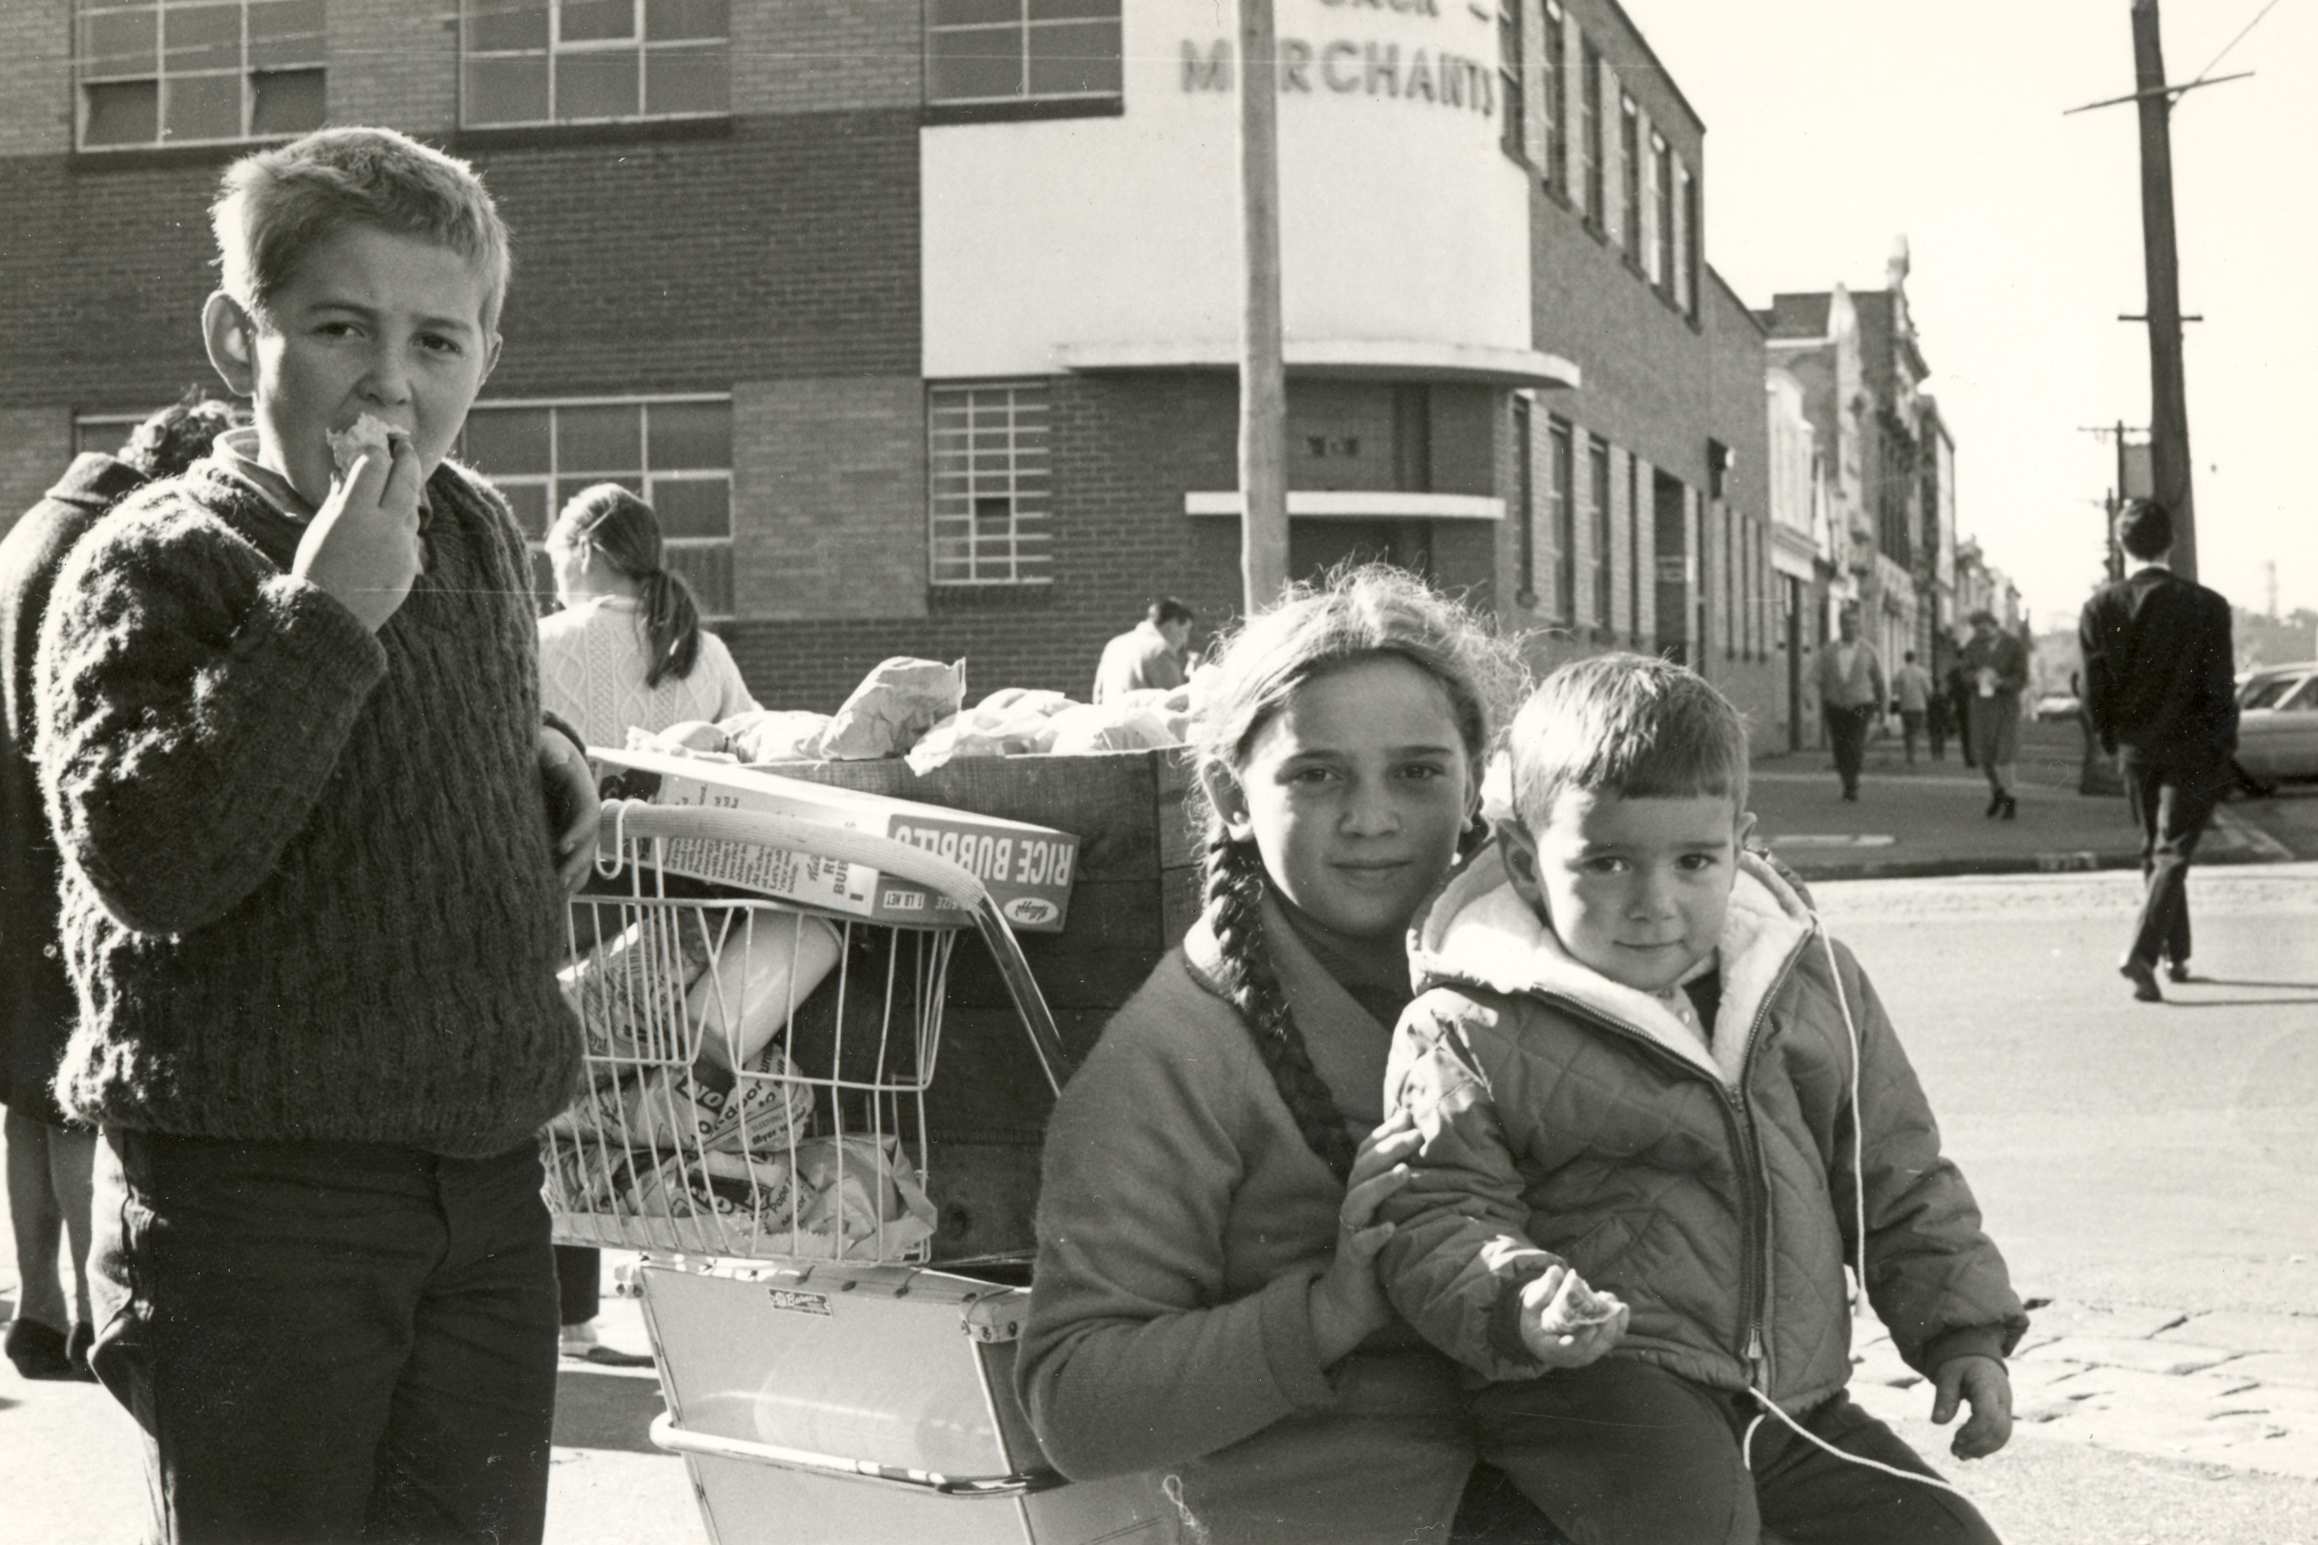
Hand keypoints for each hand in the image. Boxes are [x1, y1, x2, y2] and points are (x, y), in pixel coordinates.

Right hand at [294, 433, 422, 632]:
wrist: (333, 617)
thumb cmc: (317, 568)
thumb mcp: (321, 528)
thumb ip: (340, 498)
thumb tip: (350, 472)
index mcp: (353, 513)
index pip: (375, 466)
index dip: (377, 451)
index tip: (377, 445)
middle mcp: (382, 526)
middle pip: (406, 479)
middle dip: (406, 457)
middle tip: (404, 445)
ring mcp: (401, 546)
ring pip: (412, 507)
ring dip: (407, 491)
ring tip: (399, 479)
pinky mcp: (411, 564)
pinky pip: (410, 535)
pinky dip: (403, 524)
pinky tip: (392, 520)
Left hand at [539, 728, 599, 894]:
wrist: (540, 755)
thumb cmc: (542, 748)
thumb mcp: (545, 743)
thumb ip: (550, 750)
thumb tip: (556, 757)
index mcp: (583, 789)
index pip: (589, 812)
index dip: (579, 831)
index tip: (561, 846)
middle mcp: (583, 812)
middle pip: (590, 841)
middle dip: (578, 863)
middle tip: (560, 881)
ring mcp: (575, 827)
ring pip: (585, 856)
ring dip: (575, 877)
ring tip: (558, 896)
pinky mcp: (562, 837)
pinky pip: (571, 861)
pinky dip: (567, 879)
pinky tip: (554, 897)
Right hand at [1307, 1108, 1422, 1364]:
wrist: (1352, 1304)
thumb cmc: (1381, 1257)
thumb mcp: (1397, 1218)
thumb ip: (1409, 1193)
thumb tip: (1442, 1165)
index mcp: (1364, 1193)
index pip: (1369, 1154)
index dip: (1385, 1132)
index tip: (1408, 1113)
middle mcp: (1355, 1207)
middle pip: (1364, 1168)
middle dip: (1388, 1147)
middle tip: (1415, 1133)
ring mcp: (1351, 1232)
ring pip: (1358, 1199)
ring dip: (1381, 1184)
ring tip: (1405, 1171)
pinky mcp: (1353, 1259)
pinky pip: (1360, 1243)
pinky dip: (1374, 1235)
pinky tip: (1390, 1229)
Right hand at [1516, 1265, 1627, 1367]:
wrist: (1542, 1331)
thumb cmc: (1535, 1317)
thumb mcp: (1532, 1304)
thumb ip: (1543, 1290)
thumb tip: (1555, 1271)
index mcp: (1551, 1349)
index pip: (1569, 1350)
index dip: (1581, 1340)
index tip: (1591, 1326)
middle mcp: (1572, 1357)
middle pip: (1593, 1346)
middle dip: (1602, 1323)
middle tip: (1603, 1298)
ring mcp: (1588, 1354)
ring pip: (1606, 1342)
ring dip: (1612, 1320)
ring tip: (1608, 1297)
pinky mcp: (1598, 1347)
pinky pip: (1613, 1338)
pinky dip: (1620, 1324)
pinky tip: (1622, 1308)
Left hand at [1931, 1355, 2012, 1459]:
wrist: (1978, 1357)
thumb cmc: (1960, 1365)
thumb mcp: (1947, 1375)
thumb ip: (1944, 1397)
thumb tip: (1937, 1422)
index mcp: (1988, 1385)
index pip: (1988, 1414)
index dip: (1974, 1431)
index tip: (1956, 1438)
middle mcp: (2003, 1398)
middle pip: (1999, 1429)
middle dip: (1978, 1444)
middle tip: (1955, 1451)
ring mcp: (2007, 1407)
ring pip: (2003, 1435)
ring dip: (1982, 1449)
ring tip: (1959, 1454)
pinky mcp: (2005, 1415)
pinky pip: (2002, 1434)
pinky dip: (1987, 1446)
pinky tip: (1969, 1452)